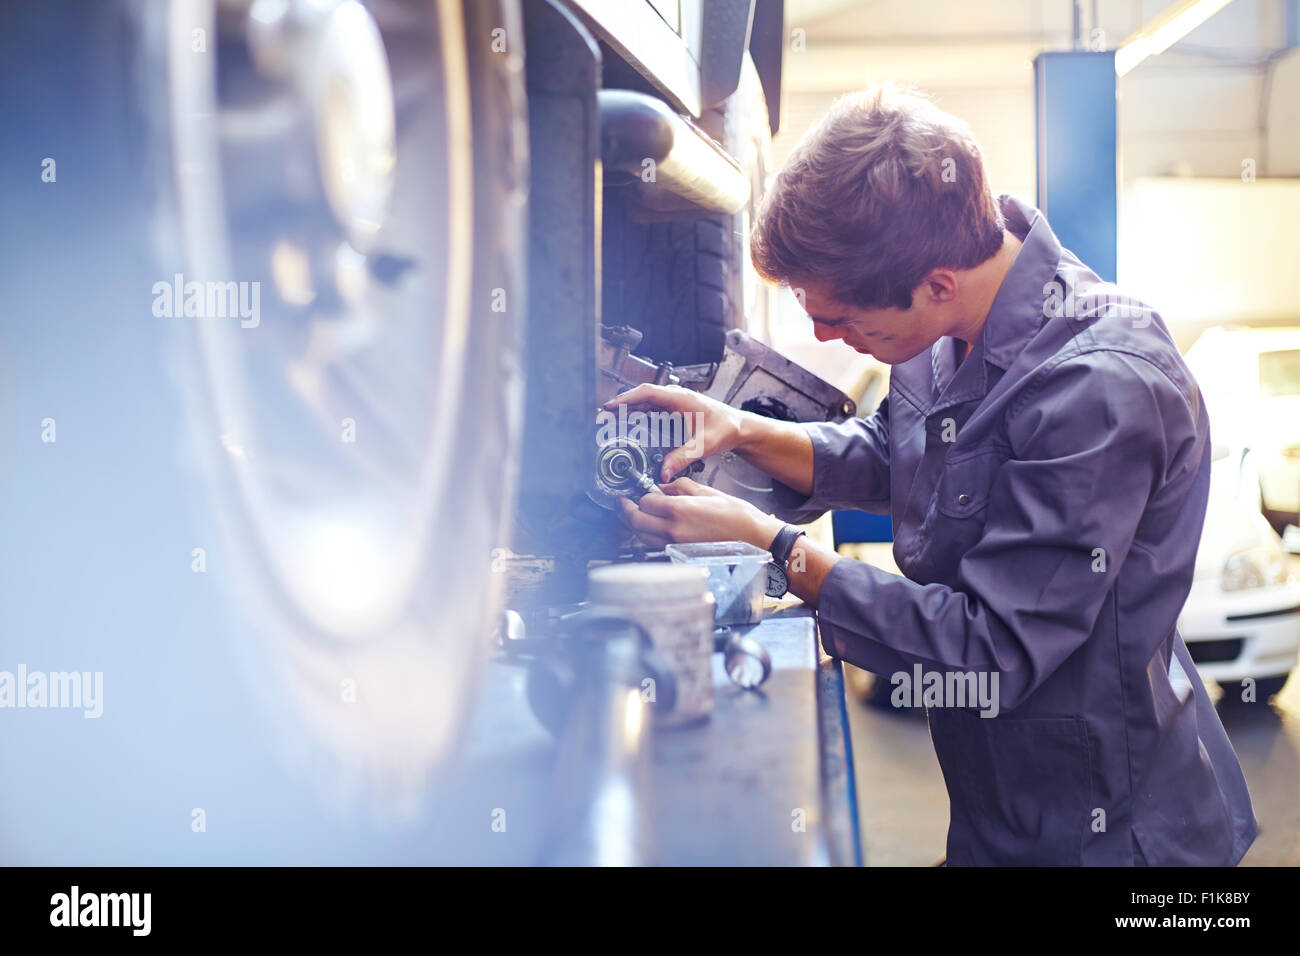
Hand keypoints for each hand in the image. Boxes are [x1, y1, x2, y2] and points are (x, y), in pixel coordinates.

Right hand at [602, 384, 744, 481]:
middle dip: (620, 406)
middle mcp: (674, 397)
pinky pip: (650, 411)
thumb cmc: (726, 428)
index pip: (646, 393)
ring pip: (644, 404)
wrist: (739, 427)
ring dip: (627, 412)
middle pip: (640, 398)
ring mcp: (673, 403)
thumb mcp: (703, 445)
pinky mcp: (673, 411)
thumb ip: (682, 458)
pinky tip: (628, 426)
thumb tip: (663, 472)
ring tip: (609, 422)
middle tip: (602, 418)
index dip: (626, 399)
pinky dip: (637, 417)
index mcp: (680, 398)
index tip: (609, 406)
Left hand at [617, 477, 782, 550]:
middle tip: (624, 503)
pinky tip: (651, 528)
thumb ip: (680, 487)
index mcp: (678, 510)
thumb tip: (663, 487)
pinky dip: (648, 536)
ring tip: (633, 515)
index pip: (644, 502)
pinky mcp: (680, 553)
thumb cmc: (736, 515)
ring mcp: (676, 544)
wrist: (753, 537)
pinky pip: (655, 545)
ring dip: (635, 525)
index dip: (640, 495)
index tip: (639, 491)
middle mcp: (673, 529)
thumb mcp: (706, 491)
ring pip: (642, 536)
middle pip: (636, 522)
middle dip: (627, 511)